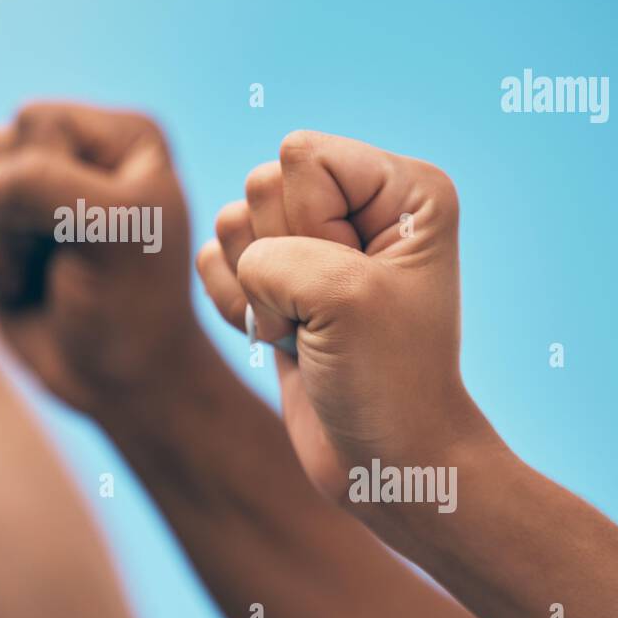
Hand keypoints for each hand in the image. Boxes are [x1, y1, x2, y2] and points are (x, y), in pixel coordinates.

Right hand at [0, 102, 200, 414]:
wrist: (117, 379)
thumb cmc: (131, 305)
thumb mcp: (114, 233)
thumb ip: (47, 186)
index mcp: (120, 138)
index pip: (37, 120)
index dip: (38, 178)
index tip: (75, 234)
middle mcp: (71, 153)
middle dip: (4, 217)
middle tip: (47, 261)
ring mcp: (26, 192)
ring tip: (19, 280)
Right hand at [197, 130, 487, 480]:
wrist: (385, 462)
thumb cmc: (386, 383)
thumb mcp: (341, 296)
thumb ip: (271, 249)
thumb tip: (228, 254)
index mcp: (403, 189)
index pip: (301, 155)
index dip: (309, 224)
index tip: (353, 285)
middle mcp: (361, 205)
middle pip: (260, 184)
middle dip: (278, 260)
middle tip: (325, 314)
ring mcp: (315, 242)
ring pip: (231, 223)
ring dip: (255, 291)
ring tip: (306, 330)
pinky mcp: (278, 280)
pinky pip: (214, 260)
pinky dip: (235, 307)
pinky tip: (281, 339)